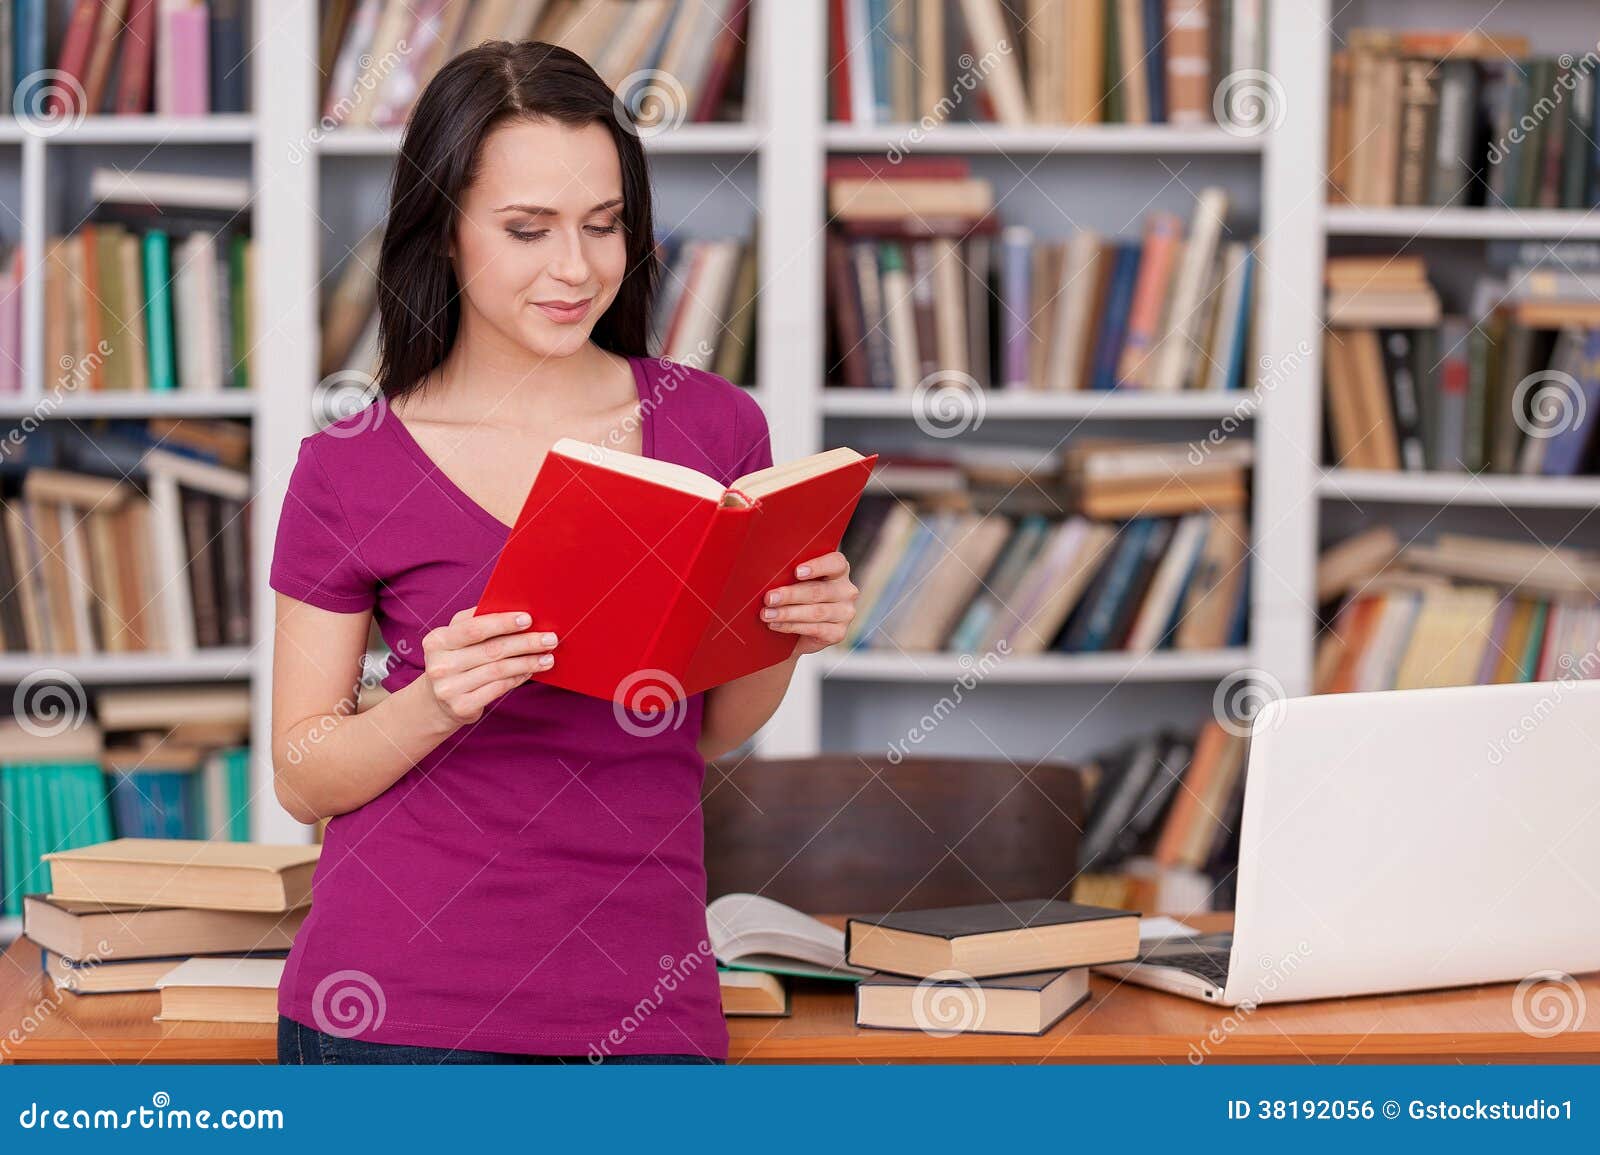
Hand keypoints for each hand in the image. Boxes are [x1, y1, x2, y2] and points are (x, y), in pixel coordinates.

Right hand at [419, 607, 557, 726]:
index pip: (474, 629)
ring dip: (527, 662)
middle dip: (525, 643)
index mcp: (437, 640)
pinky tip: (531, 671)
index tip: (528, 619)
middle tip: (550, 639)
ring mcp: (449, 688)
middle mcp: (440, 665)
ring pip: (499, 670)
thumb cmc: (455, 660)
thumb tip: (513, 607)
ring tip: (547, 658)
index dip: (502, 623)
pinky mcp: (462, 706)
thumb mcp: (455, 638)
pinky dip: (518, 678)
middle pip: (491, 650)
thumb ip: (476, 621)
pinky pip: (498, 688)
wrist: (437, 702)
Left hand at [760, 551, 857, 656]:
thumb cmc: (796, 599)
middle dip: (790, 595)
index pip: (835, 563)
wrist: (800, 632)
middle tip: (769, 598)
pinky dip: (791, 627)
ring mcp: (845, 613)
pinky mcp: (838, 633)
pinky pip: (814, 629)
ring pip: (815, 612)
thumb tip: (769, 575)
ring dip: (787, 613)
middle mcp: (846, 591)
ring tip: (767, 614)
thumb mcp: (796, 582)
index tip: (797, 572)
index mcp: (838, 571)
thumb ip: (790, 576)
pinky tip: (776, 625)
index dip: (817, 566)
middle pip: (818, 591)